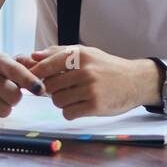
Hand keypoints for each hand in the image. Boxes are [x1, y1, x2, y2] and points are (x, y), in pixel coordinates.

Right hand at [0, 52, 44, 122]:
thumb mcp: (8, 64)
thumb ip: (27, 64)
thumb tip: (41, 66)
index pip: (15, 70)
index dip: (29, 80)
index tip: (40, 89)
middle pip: (13, 96)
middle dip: (14, 98)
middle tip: (5, 93)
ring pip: (4, 110)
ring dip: (3, 108)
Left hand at [25, 45, 157, 119]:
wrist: (136, 81)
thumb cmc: (108, 67)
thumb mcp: (87, 53)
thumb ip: (60, 53)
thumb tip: (34, 56)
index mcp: (80, 55)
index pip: (48, 65)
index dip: (35, 73)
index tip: (29, 78)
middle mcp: (85, 71)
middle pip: (50, 86)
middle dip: (53, 90)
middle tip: (65, 89)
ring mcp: (90, 89)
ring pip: (57, 101)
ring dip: (62, 102)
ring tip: (75, 97)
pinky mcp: (95, 106)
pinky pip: (68, 113)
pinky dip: (70, 112)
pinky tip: (81, 106)